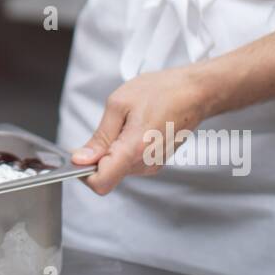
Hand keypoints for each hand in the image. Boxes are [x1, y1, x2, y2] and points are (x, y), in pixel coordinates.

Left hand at [70, 64, 208, 194]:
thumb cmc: (161, 91)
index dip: (83, 171)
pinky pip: (129, 163)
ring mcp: (152, 166)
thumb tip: (80, 158)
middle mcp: (145, 164)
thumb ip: (100, 137)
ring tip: (128, 124)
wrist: (194, 93)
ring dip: (113, 150)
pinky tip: (136, 129)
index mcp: (134, 150)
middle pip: (106, 175)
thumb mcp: (119, 104)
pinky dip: (124, 149)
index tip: (80, 154)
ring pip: (117, 169)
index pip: (100, 183)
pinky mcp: (155, 163)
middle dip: (98, 156)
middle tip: (110, 126)